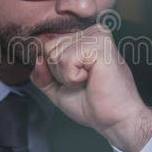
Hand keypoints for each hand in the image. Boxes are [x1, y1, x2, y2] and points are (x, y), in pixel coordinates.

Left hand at [29, 23, 151, 151]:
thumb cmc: (93, 105)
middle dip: (60, 73)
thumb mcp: (58, 89)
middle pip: (49, 49)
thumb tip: (37, 59)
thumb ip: (42, 74)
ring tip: (89, 80)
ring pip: (55, 54)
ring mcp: (97, 35)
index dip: (55, 71)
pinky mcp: (100, 45)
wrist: (115, 120)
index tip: (78, 80)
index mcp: (84, 38)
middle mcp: (91, 32)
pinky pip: (66, 60)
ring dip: (67, 76)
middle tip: (85, 82)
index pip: (48, 46)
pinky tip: (92, 79)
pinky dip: (73, 77)